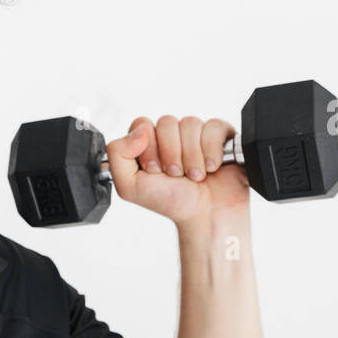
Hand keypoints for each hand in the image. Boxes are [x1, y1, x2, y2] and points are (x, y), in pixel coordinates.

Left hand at [105, 114, 251, 226]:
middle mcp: (171, 135)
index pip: (142, 124)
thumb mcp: (129, 186)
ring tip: (194, 176)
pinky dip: (210, 151)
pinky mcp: (220, 134)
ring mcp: (196, 133)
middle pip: (166, 122)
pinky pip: (213, 126)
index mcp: (148, 143)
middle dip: (171, 154)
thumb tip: (138, 130)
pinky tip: (211, 167)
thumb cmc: (171, 201)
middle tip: (176, 175)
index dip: (148, 148)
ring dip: (191, 157)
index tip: (155, 171)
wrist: (206, 215)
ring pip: (190, 124)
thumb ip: (117, 154)